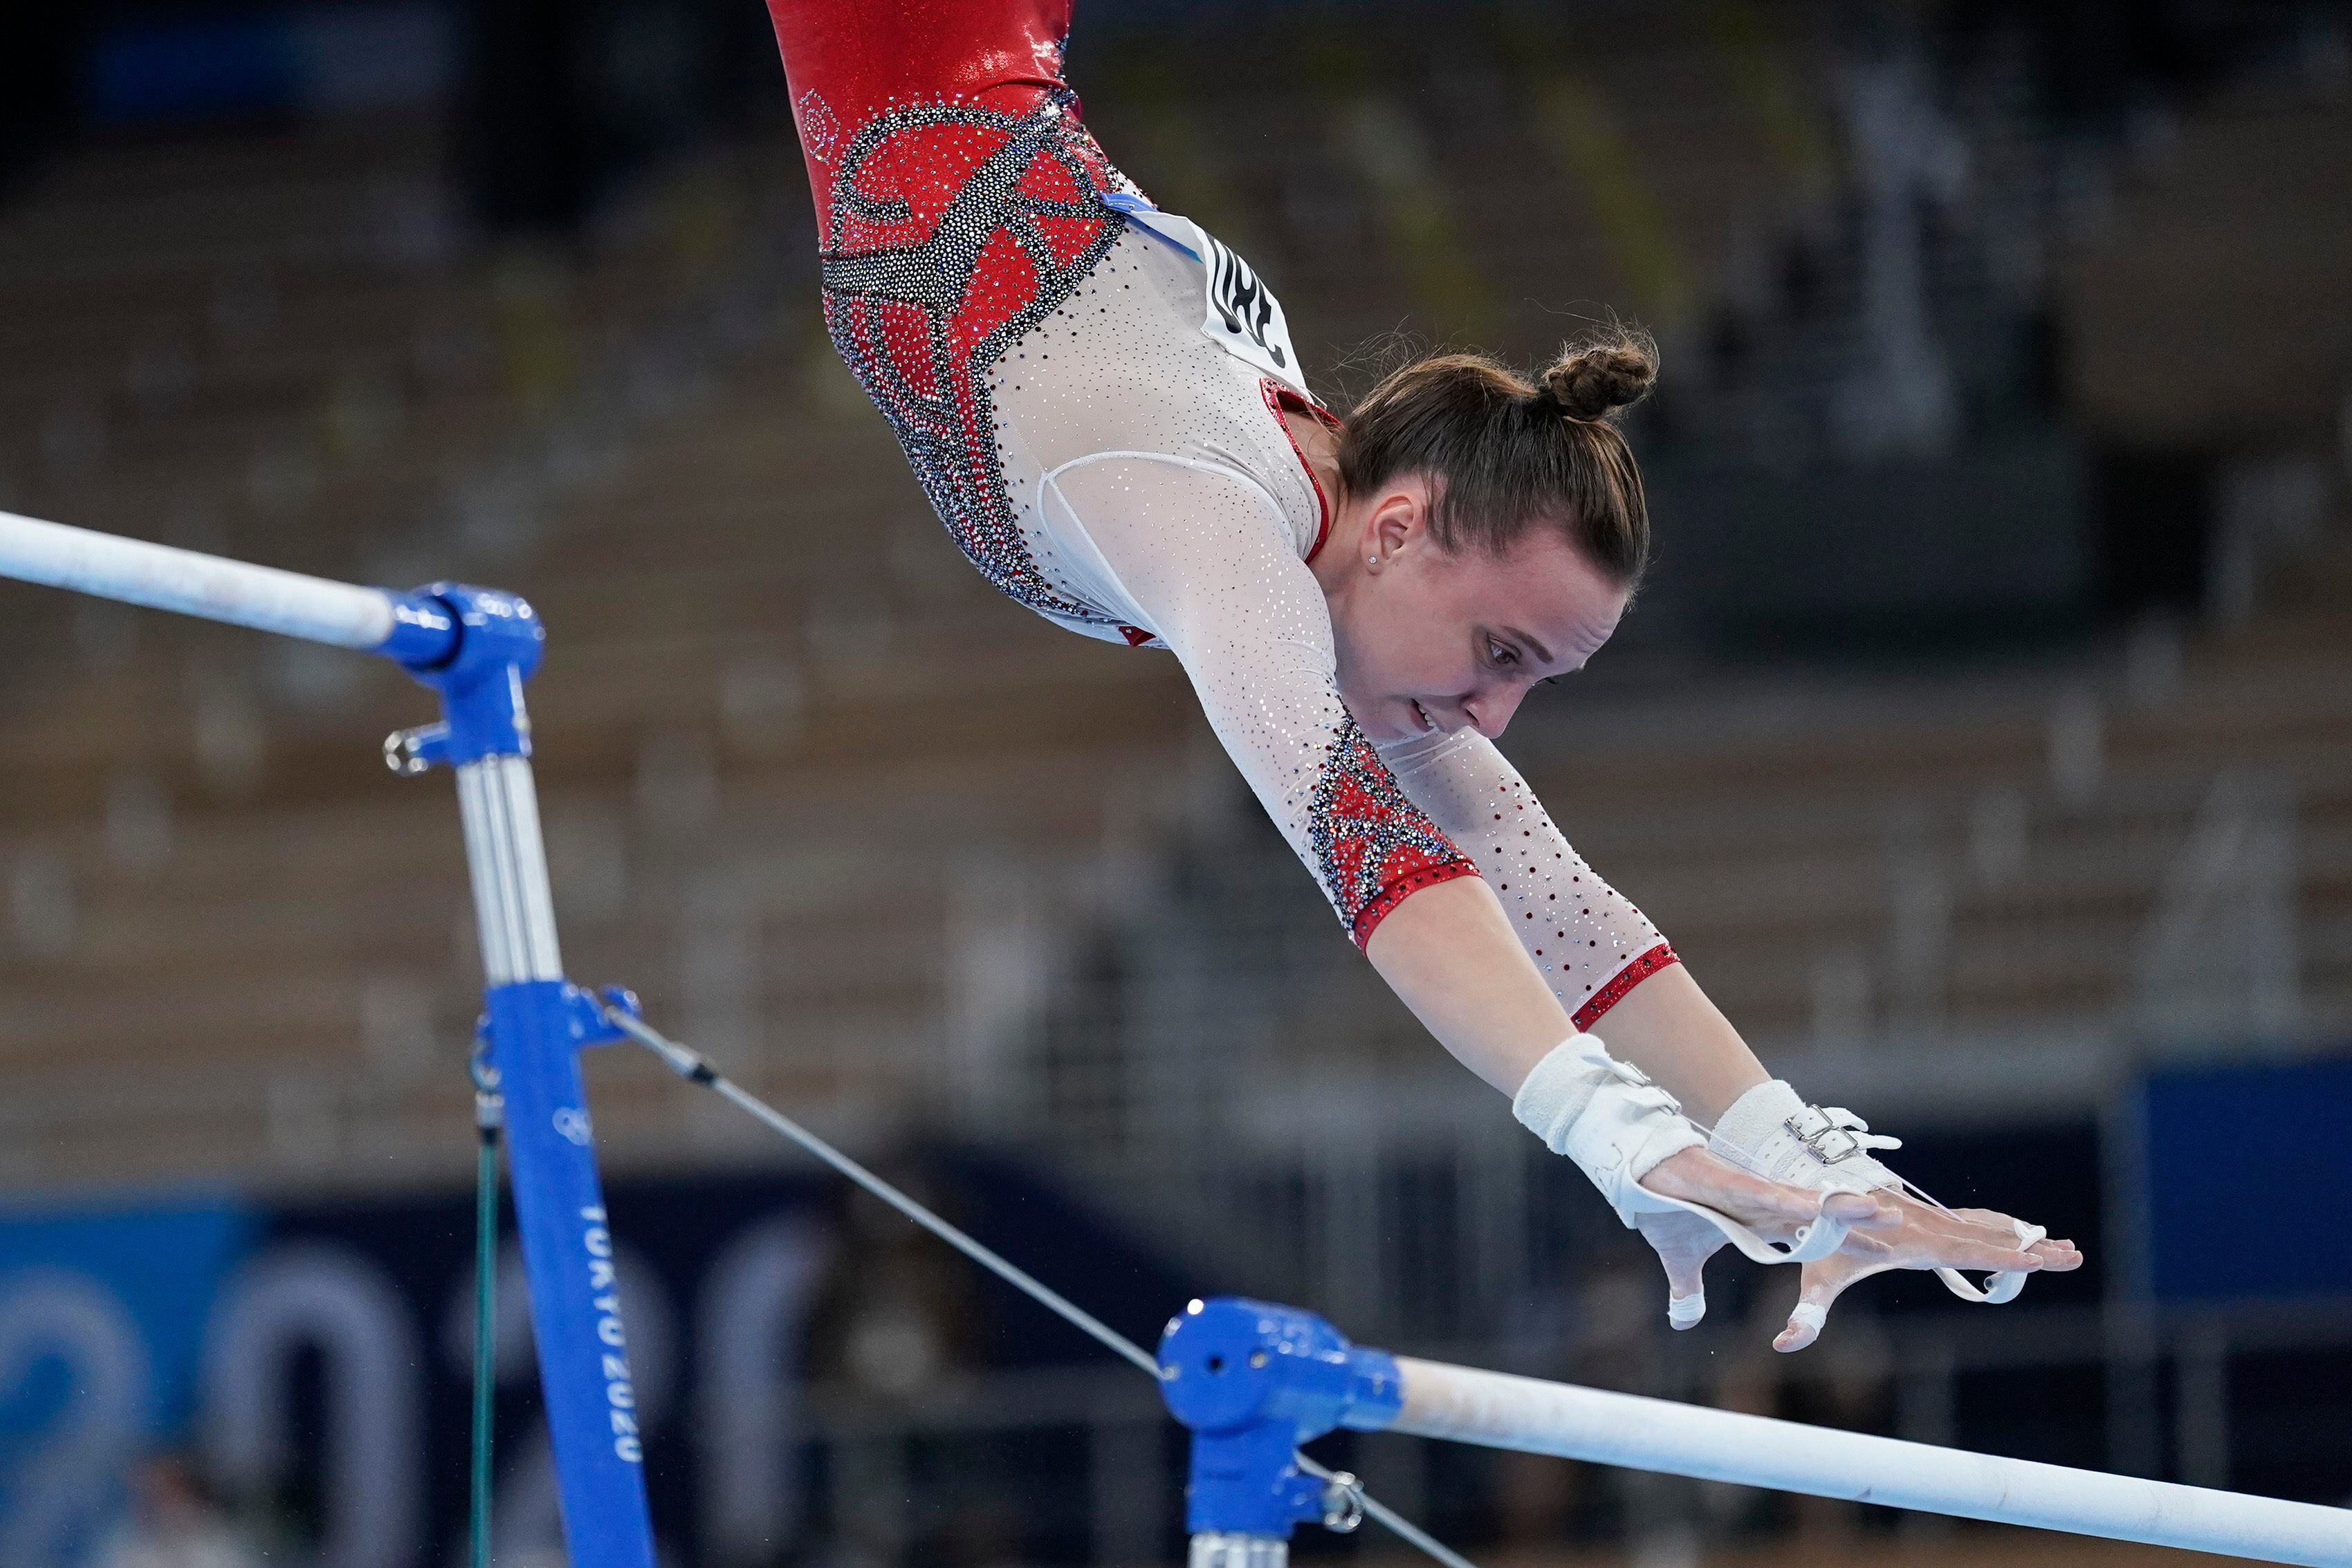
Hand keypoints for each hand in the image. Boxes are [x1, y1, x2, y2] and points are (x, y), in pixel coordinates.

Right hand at [1629, 1148, 1898, 1326]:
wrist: (1637, 1177)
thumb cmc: (1663, 1208)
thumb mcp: (1680, 1260)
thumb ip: (1688, 1289)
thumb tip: (1683, 1322)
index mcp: (1759, 1221)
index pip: (1813, 1234)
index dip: (1846, 1242)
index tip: (1882, 1251)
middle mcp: (1764, 1205)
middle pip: (1821, 1215)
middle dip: (1859, 1220)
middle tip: (1898, 1221)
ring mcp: (1751, 1194)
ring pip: (1805, 1201)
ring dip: (1840, 1206)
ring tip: (1876, 1207)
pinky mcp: (1733, 1185)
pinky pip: (1770, 1195)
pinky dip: (1794, 1200)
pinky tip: (1819, 1205)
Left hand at [1770, 1195, 2083, 1352]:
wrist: (1817, 1189)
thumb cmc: (1821, 1238)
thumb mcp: (1815, 1276)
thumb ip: (1805, 1314)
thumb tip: (1785, 1344)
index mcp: (1913, 1244)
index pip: (1965, 1252)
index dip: (2002, 1256)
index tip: (2036, 1258)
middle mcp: (1930, 1229)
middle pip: (1989, 1240)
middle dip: (2032, 1250)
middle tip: (2073, 1255)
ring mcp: (1935, 1220)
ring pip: (1989, 1229)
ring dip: (2027, 1239)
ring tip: (2067, 1248)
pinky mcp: (1935, 1218)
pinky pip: (1978, 1224)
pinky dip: (2008, 1229)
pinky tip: (2031, 1235)